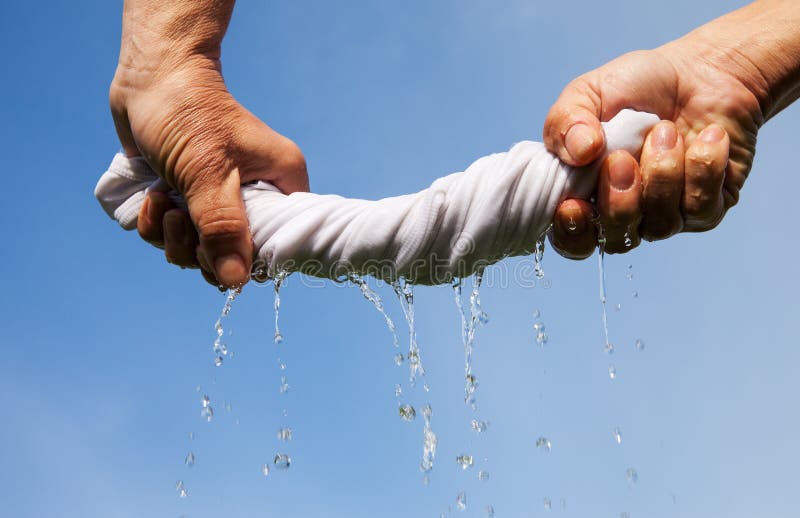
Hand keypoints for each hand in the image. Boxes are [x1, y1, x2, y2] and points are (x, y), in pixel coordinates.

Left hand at [110, 57, 308, 287]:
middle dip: (198, 248)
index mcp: (281, 186)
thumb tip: (234, 281)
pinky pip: (175, 239)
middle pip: (234, 258)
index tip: (215, 246)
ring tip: (163, 199)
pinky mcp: (190, 202)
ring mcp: (221, 202)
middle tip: (181, 216)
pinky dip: (157, 226)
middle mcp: (256, 198)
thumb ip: (222, 227)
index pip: (277, 246)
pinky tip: (152, 196)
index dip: (245, 259)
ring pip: (200, 252)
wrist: (148, 77)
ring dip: (171, 236)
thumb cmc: (186, 112)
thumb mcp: (207, 172)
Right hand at [544, 42, 761, 256]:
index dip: (570, 233)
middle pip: (616, 240)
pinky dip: (703, 166)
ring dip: (662, 173)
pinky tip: (708, 135)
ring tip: (667, 130)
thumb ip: (566, 121)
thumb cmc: (638, 86)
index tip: (574, 204)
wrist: (703, 72)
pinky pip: (702, 209)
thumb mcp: (588, 93)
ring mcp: (665, 216)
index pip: (570, 238)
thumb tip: (580, 152)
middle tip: (622, 158)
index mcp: (583, 193)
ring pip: (660, 225)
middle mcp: (623, 213)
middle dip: (619, 202)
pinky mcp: (706, 211)